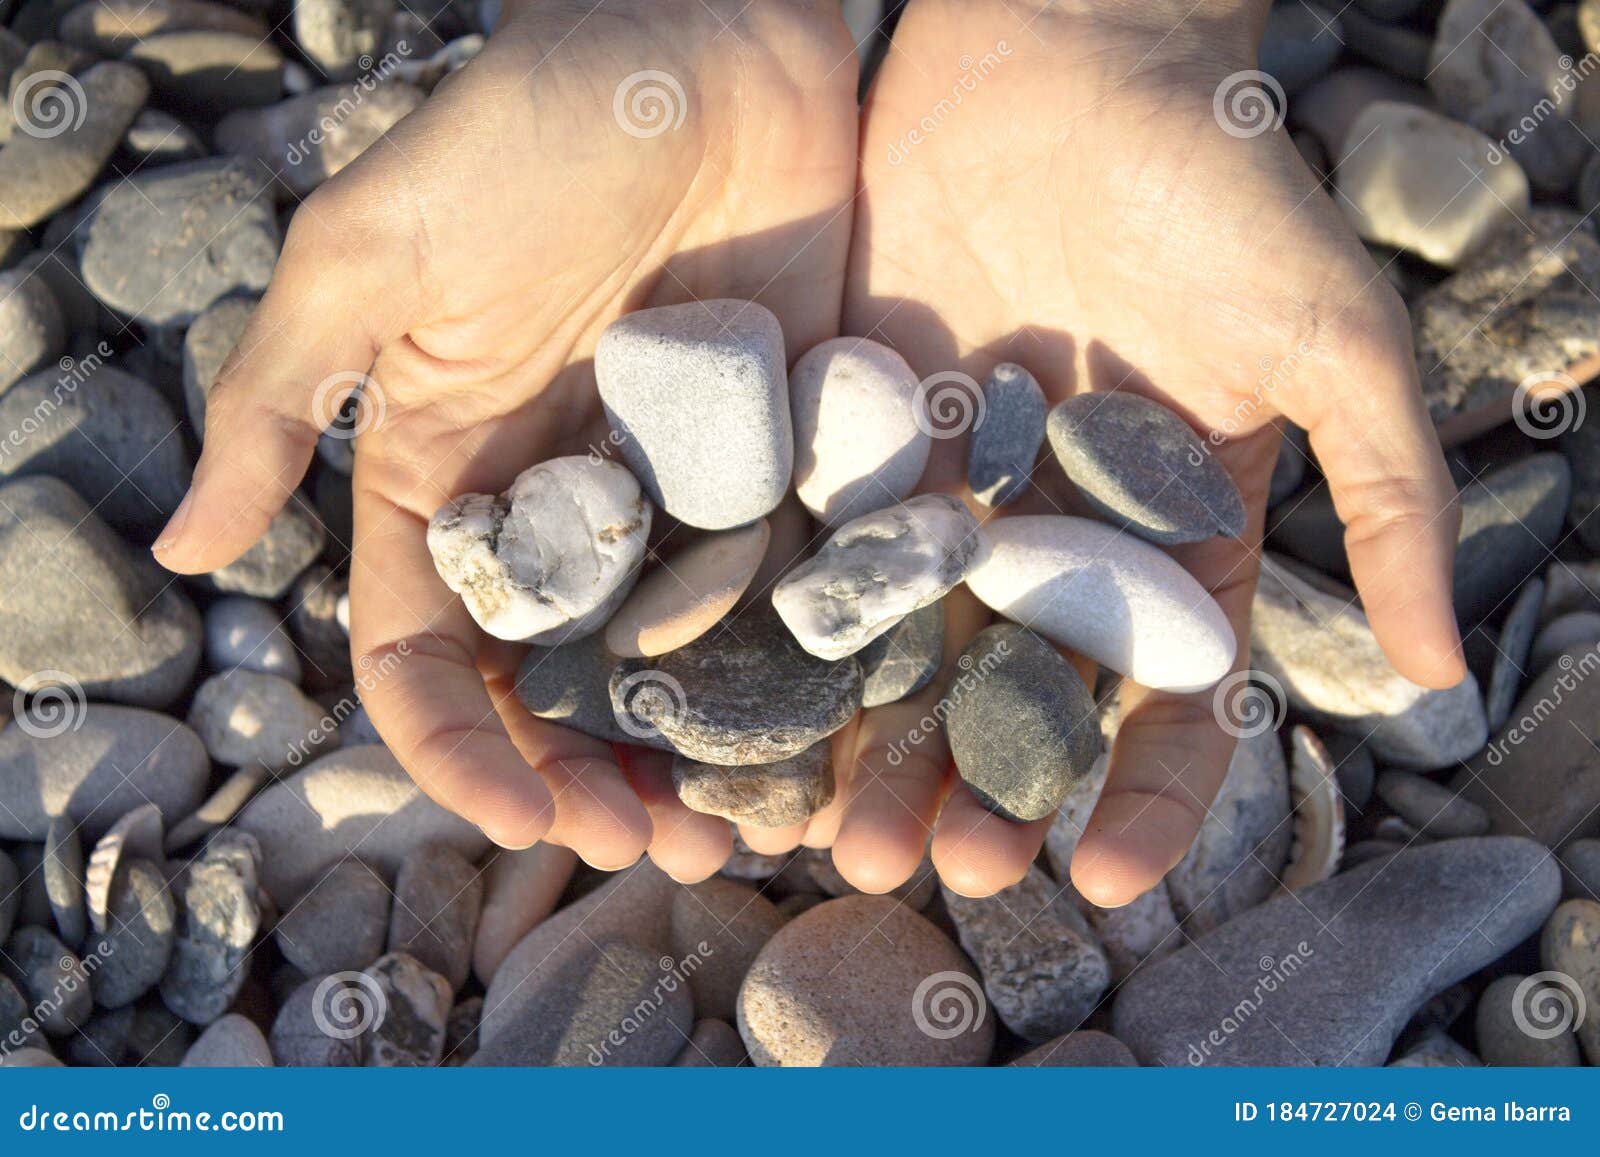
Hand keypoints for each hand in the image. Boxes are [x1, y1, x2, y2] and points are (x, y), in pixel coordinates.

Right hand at [153, 0, 859, 876]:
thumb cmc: (523, 125)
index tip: (525, 821)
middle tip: (664, 849)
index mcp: (450, 477)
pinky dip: (810, 658)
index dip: (462, 752)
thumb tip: (185, 556)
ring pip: (684, 655)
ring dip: (708, 751)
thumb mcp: (372, 253)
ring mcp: (679, 486)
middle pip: (564, 683)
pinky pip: (794, 574)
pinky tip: (840, 728)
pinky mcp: (785, 452)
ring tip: (747, 824)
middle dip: (597, 779)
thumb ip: (283, 400)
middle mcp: (562, 503)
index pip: (433, 655)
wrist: (708, 32)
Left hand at [828, 0, 1465, 903]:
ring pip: (912, 645)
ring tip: (845, 836)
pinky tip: (761, 710)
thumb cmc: (1222, 185)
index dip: (1146, 796)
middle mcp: (1056, 531)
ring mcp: (951, 487)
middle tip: (947, 869)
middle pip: (1020, 693)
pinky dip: (796, 631)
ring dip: (881, 744)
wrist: (1071, 51)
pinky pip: (825, 547)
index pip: (1168, 696)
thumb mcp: (1331, 341)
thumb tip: (1445, 670)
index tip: (1107, 881)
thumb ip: (1383, 498)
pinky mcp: (858, 431)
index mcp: (1172, 533)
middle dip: (987, 789)